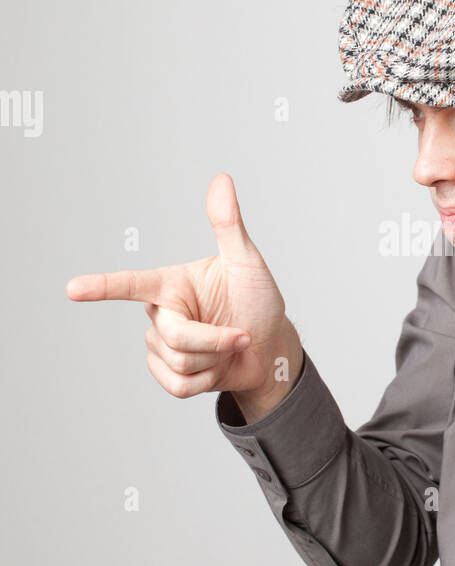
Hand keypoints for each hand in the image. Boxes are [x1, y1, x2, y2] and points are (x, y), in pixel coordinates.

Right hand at [66, 173, 300, 403]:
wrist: (271, 349)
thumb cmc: (260, 301)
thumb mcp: (247, 262)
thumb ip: (228, 224)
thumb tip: (222, 179)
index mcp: (172, 285)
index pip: (131, 283)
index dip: (101, 287)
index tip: (72, 289)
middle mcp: (162, 313)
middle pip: (174, 336)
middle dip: (214, 340)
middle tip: (241, 334)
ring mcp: (163, 344)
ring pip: (178, 362)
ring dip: (214, 360)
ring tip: (228, 347)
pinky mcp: (169, 373)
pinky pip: (178, 386)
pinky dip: (207, 381)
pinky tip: (217, 368)